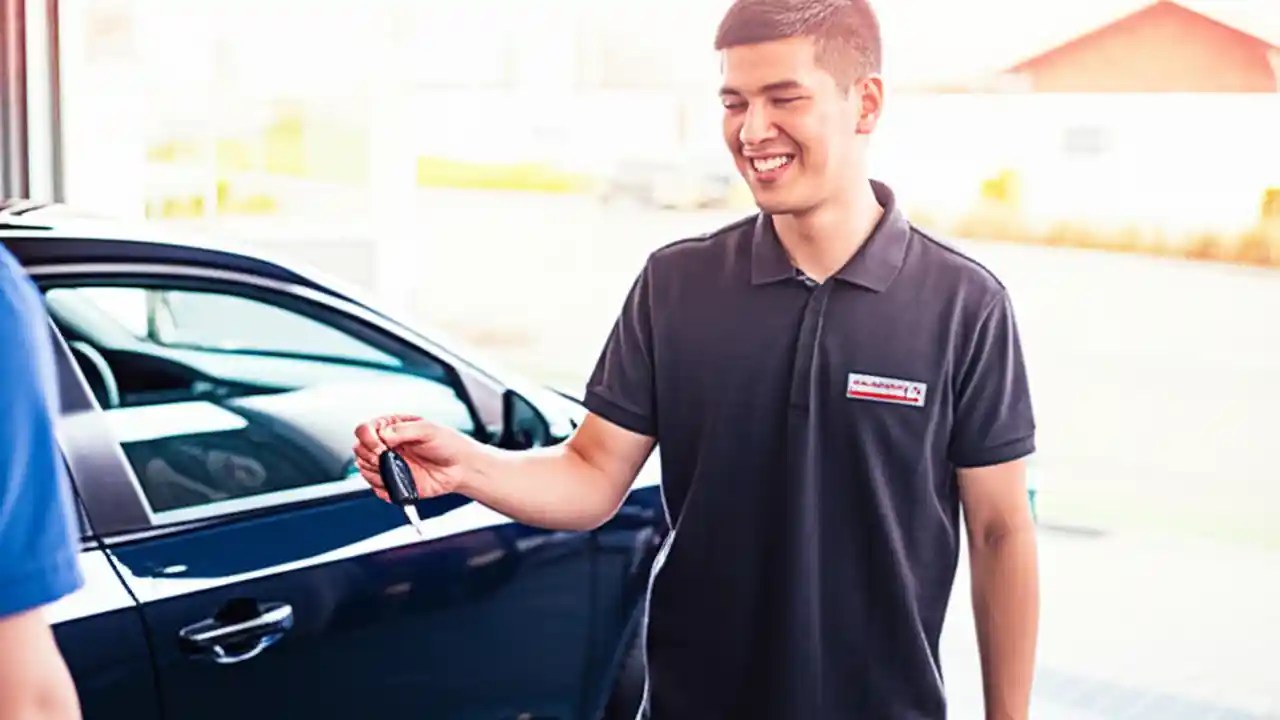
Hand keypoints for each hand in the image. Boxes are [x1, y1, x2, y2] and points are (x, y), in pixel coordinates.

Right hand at [352, 415, 470, 501]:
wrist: (460, 468)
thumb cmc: (448, 444)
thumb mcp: (429, 429)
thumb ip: (404, 430)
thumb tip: (384, 435)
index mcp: (392, 428)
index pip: (365, 429)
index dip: (368, 438)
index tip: (381, 445)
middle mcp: (386, 446)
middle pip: (359, 449)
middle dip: (369, 456)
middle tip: (387, 459)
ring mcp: (389, 465)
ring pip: (364, 469)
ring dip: (374, 472)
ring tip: (395, 470)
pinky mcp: (394, 482)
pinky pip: (377, 488)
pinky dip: (383, 488)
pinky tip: (398, 483)